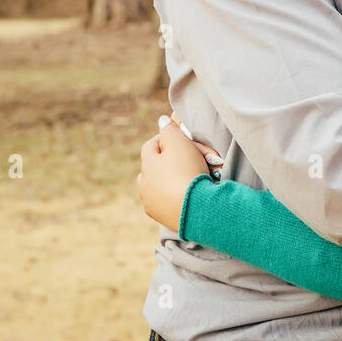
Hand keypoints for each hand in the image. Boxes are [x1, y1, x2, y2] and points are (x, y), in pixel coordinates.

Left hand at [137, 114, 222, 230]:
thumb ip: (169, 130)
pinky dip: (180, 196)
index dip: (167, 139)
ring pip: (163, 185)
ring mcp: (153, 204)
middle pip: (157, 166)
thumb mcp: (179, 143)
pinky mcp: (166, 219)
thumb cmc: (187, 172)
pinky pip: (172, 202)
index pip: (151, 145)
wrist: (196, 209)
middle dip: (174, 160)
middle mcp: (145, 186)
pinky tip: (193, 193)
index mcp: (147, 165)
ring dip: (175, 179)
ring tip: (194, 176)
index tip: (183, 139)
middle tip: (195, 159)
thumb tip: (162, 121)